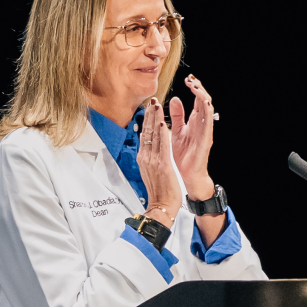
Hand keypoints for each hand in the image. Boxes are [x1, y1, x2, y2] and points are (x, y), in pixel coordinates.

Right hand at [135, 98, 182, 224]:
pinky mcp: (162, 165)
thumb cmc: (159, 191)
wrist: (161, 206)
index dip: (146, 121)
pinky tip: (162, 122)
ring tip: (156, 105)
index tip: (149, 109)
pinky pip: (162, 146)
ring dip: (155, 119)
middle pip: (146, 132)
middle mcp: (145, 158)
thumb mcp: (150, 172)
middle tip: (152, 101)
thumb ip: (149, 159)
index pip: (144, 136)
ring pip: (153, 135)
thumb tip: (148, 148)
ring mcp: (152, 161)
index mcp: (143, 159)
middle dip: (149, 115)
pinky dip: (162, 133)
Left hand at [169, 74, 216, 198]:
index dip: (195, 88)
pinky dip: (206, 111)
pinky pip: (207, 122)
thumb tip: (176, 98)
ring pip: (207, 108)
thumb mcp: (176, 131)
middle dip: (199, 88)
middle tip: (192, 79)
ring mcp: (205, 131)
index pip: (198, 100)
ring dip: (202, 96)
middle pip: (204, 101)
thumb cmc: (183, 156)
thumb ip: (177, 116)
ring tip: (196, 86)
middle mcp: (202, 124)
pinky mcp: (205, 139)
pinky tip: (203, 101)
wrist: (187, 175)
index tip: (187, 79)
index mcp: (195, 122)